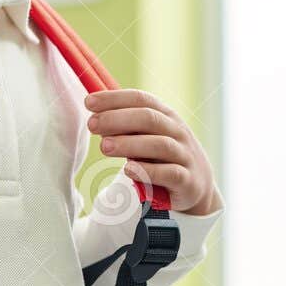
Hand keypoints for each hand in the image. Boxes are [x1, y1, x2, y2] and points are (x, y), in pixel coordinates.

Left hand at [85, 89, 221, 215]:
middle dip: (118, 119)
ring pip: (160, 145)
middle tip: (92, 124)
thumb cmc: (161, 157)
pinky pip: (170, 173)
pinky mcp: (187, 181)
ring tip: (104, 146)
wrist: (197, 186)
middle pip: (149, 118)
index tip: (89, 102)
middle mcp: (177, 132)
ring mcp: (185, 156)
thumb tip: (94, 115)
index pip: (141, 99)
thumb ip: (124, 127)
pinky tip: (129, 169)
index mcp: (165, 116)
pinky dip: (149, 171)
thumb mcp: (146, 136)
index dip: (115, 98)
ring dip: (129, 144)